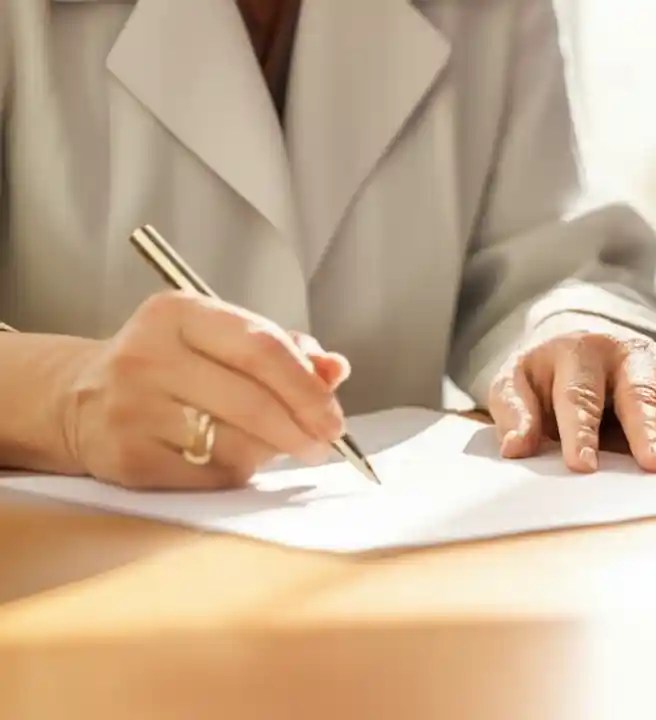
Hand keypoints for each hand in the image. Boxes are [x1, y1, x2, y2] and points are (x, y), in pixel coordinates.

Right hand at [56, 291, 350, 489]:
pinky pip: (209, 475)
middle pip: (253, 400)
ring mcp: (132, 407)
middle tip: (322, 444)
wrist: (81, 399)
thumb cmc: (173, 367)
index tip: (334, 416)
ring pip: (235, 443)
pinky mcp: (126, 456)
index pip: (262, 348)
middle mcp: (148, 355)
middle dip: (301, 429)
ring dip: (268, 451)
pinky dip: (235, 471)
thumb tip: (335, 370)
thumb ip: (284, 351)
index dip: (308, 387)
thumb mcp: (221, 339)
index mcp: (179, 312)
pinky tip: (227, 458)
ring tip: (268, 444)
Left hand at [489, 313, 655, 471]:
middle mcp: (625, 354)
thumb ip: (515, 412)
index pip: (578, 398)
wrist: (574, 331)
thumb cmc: (544, 369)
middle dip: (648, 430)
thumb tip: (517, 448)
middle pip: (639, 394)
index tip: (582, 467)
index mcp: (579, 354)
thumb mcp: (515, 381)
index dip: (580, 432)